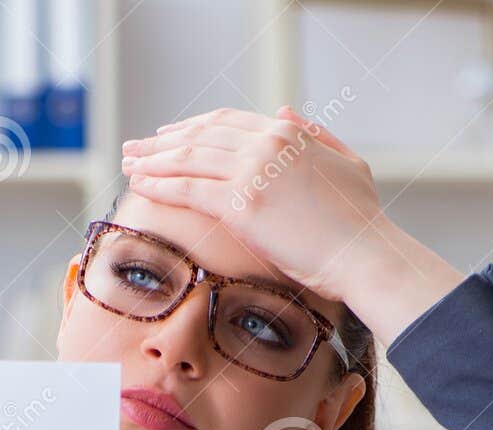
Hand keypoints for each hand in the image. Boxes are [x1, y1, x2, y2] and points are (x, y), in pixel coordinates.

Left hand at [120, 105, 462, 332]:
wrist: (365, 253)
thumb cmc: (360, 220)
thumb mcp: (345, 162)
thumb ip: (315, 135)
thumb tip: (283, 112)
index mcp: (288, 133)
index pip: (226, 122)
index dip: (192, 127)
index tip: (169, 135)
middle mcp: (266, 144)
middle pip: (200, 136)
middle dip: (163, 142)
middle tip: (135, 147)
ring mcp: (252, 172)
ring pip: (189, 159)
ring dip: (152, 161)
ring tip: (128, 165)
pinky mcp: (241, 205)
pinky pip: (189, 189)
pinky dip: (160, 184)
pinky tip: (140, 185)